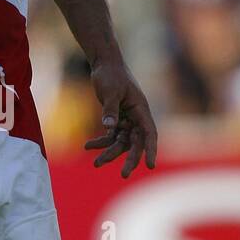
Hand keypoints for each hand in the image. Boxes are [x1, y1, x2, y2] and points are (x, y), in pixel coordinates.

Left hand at [85, 54, 157, 178]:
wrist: (103, 64)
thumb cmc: (111, 74)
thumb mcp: (110, 92)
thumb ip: (110, 110)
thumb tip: (109, 129)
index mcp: (141, 110)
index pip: (149, 134)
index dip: (151, 150)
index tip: (150, 165)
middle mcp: (136, 117)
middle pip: (136, 143)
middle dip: (130, 159)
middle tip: (124, 175)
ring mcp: (127, 119)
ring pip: (121, 142)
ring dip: (110, 153)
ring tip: (96, 164)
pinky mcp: (116, 119)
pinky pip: (110, 135)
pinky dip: (100, 142)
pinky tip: (87, 146)